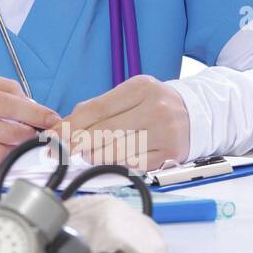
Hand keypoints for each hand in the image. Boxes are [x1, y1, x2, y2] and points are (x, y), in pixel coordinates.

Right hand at [0, 70, 61, 173]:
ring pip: (2, 151)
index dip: (35, 112)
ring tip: (13, 141)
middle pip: (10, 131)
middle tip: (34, 132)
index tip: (51, 118)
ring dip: (15, 149)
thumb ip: (0, 86)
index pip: (9, 104)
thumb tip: (29, 102)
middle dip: (29, 134)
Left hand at [56, 74, 189, 170]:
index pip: (95, 110)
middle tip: (61, 151)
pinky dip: (114, 165)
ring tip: (87, 154)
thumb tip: (64, 127)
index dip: (69, 126)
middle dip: (76, 144)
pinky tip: (108, 161)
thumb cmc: (157, 104)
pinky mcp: (171, 155)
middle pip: (103, 132)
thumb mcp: (131, 94)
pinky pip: (132, 165)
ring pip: (115, 151)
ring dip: (93, 156)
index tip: (53, 137)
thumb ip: (100, 107)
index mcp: (140, 88)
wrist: (199, 113)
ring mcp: (164, 133)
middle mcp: (155, 108)